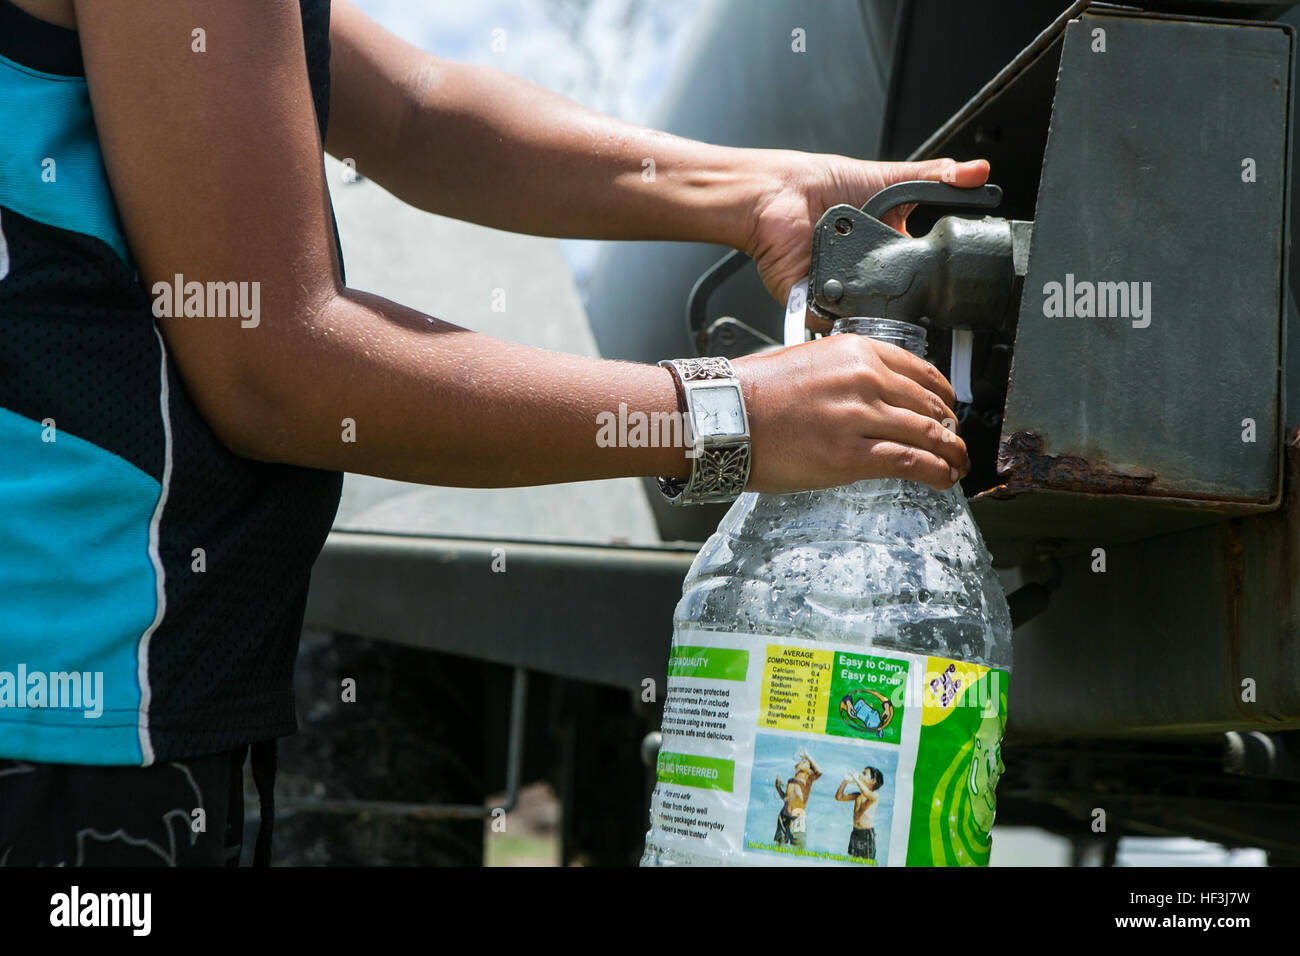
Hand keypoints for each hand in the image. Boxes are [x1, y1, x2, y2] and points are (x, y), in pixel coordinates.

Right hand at [734, 331, 968, 492]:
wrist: (723, 417)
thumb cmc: (753, 393)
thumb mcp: (809, 361)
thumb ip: (847, 373)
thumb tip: (874, 396)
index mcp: (856, 351)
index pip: (921, 371)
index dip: (943, 396)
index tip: (947, 409)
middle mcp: (864, 379)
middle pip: (930, 405)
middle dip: (950, 428)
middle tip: (955, 444)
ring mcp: (859, 417)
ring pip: (929, 434)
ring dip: (951, 453)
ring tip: (957, 466)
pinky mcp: (851, 455)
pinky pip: (911, 462)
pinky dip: (936, 472)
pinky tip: (942, 479)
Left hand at [743, 151, 990, 309]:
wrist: (776, 193)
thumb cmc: (823, 183)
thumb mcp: (890, 178)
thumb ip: (935, 178)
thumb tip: (979, 171)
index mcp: (886, 250)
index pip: (916, 277)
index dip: (929, 288)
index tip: (944, 290)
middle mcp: (864, 275)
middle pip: (891, 306)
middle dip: (899, 306)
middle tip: (906, 292)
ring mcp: (839, 292)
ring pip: (862, 320)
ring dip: (869, 313)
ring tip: (872, 292)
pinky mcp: (812, 302)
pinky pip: (829, 322)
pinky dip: (836, 317)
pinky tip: (841, 300)